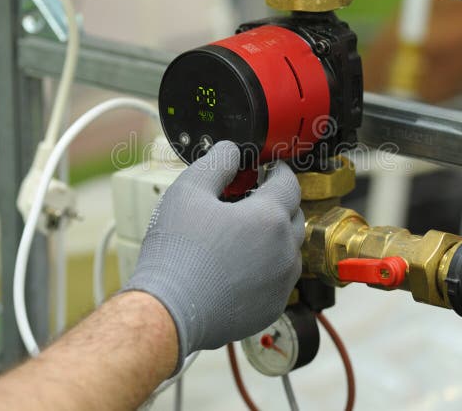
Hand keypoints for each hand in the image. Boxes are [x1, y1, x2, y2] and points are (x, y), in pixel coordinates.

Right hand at [124, 141, 304, 370]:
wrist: (168, 311)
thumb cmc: (177, 254)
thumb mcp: (189, 191)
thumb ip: (217, 162)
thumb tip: (232, 151)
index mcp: (269, 218)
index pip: (289, 183)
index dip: (278, 170)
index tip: (269, 167)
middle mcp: (285, 251)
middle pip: (293, 215)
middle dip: (276, 202)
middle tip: (250, 199)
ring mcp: (281, 283)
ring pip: (289, 249)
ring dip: (274, 236)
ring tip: (242, 234)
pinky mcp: (272, 307)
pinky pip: (279, 279)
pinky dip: (267, 267)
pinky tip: (238, 265)